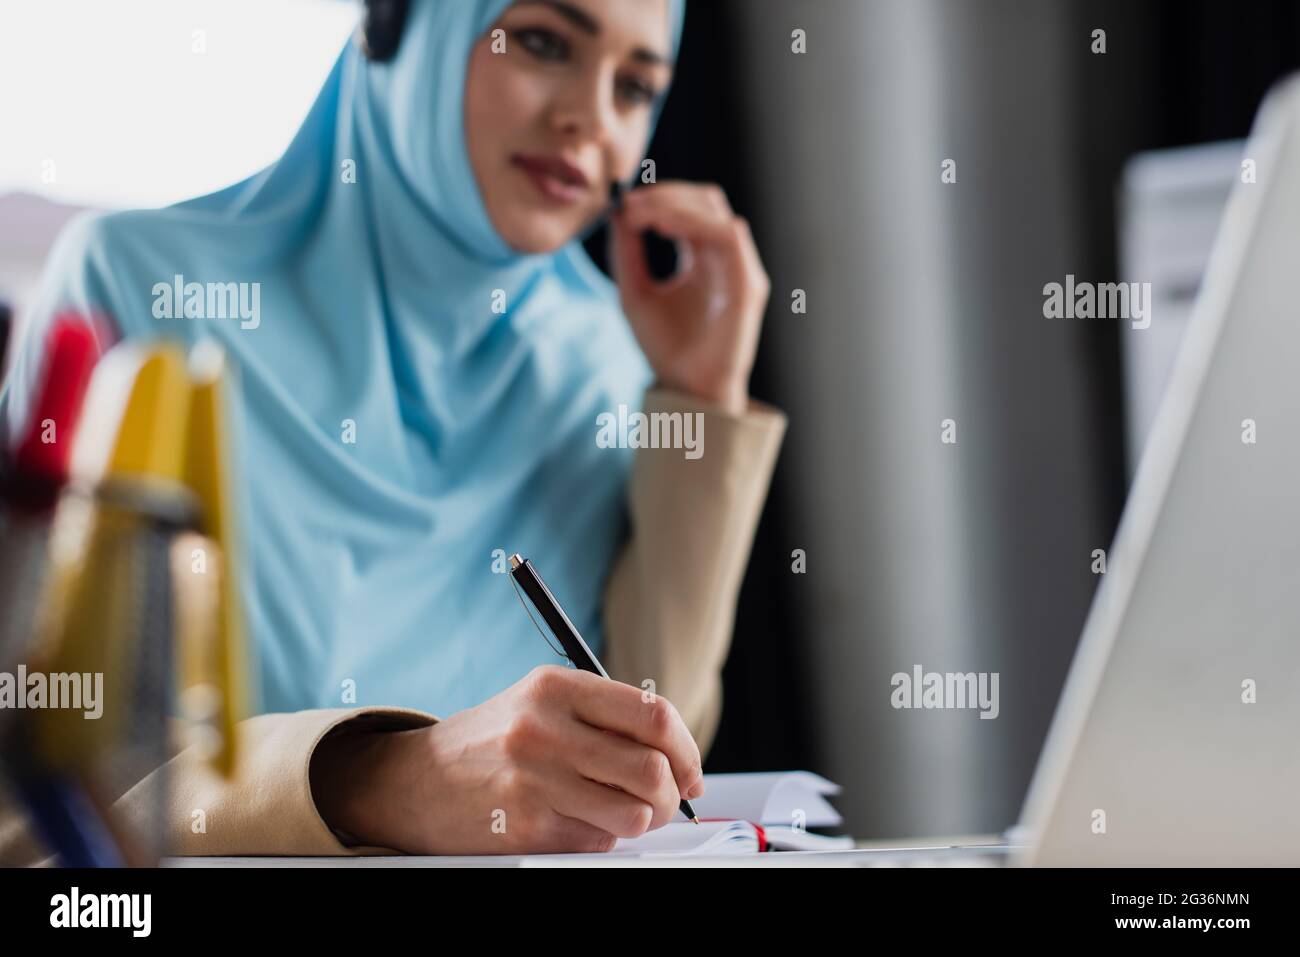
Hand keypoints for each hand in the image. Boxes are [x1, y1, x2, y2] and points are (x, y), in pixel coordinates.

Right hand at [310, 666, 705, 854]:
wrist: (415, 781)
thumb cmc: (492, 740)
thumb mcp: (542, 702)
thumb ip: (604, 716)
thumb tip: (676, 753)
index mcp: (556, 687)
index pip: (653, 715)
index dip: (686, 749)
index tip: (691, 770)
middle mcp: (544, 728)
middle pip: (651, 769)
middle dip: (673, 794)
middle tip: (668, 801)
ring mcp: (534, 779)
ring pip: (634, 813)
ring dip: (642, 821)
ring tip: (625, 813)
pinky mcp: (524, 826)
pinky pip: (598, 841)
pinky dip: (602, 837)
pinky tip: (579, 822)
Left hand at [610, 182, 769, 415]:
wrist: (686, 390)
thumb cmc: (666, 347)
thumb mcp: (634, 293)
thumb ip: (627, 253)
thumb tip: (618, 211)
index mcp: (703, 259)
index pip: (689, 209)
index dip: (658, 197)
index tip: (623, 204)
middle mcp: (726, 260)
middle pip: (706, 201)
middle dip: (667, 194)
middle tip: (631, 205)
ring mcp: (741, 271)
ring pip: (717, 213)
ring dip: (676, 205)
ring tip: (642, 214)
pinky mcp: (747, 286)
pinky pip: (729, 237)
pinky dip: (696, 224)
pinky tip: (664, 227)